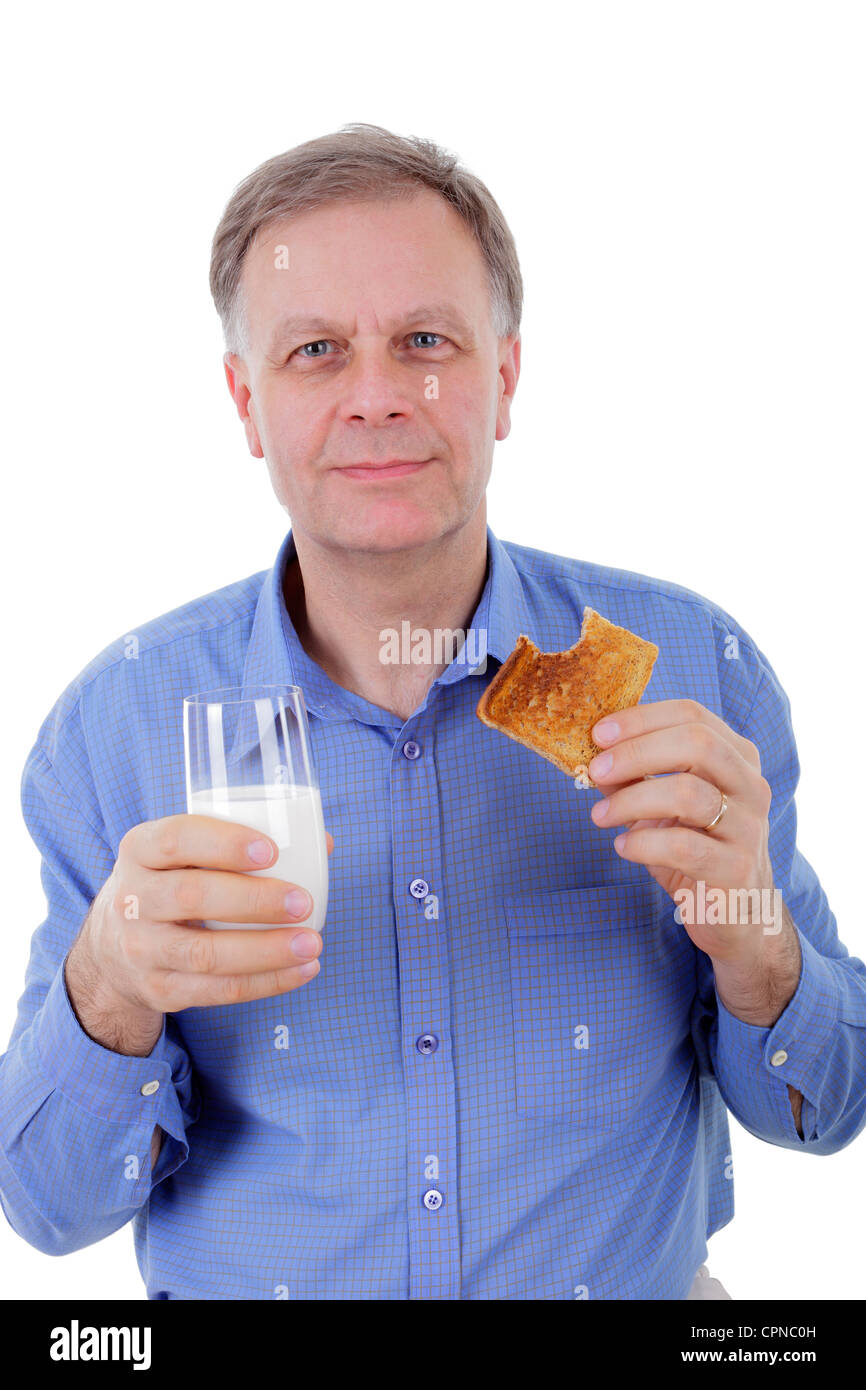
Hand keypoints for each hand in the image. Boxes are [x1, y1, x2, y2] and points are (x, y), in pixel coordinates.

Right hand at [66, 814, 334, 1054]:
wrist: (110, 946)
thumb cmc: (168, 882)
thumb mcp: (181, 854)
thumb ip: (240, 840)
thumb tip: (320, 843)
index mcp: (139, 850)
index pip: (177, 839)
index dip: (224, 843)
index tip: (271, 851)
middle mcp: (132, 899)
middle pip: (192, 897)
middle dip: (254, 900)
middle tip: (302, 902)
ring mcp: (142, 949)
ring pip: (206, 953)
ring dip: (266, 950)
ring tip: (312, 943)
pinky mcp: (159, 990)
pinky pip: (217, 990)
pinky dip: (265, 982)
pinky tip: (302, 970)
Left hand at [585, 697, 775, 967]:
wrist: (734, 913)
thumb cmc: (694, 847)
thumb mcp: (662, 805)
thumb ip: (634, 777)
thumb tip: (593, 755)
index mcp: (736, 756)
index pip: (692, 715)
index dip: (641, 719)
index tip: (598, 734)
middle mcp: (750, 785)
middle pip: (697, 743)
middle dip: (636, 752)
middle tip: (596, 770)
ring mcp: (749, 827)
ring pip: (688, 794)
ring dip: (631, 801)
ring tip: (599, 817)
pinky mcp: (737, 870)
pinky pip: (683, 846)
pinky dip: (643, 843)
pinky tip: (623, 847)